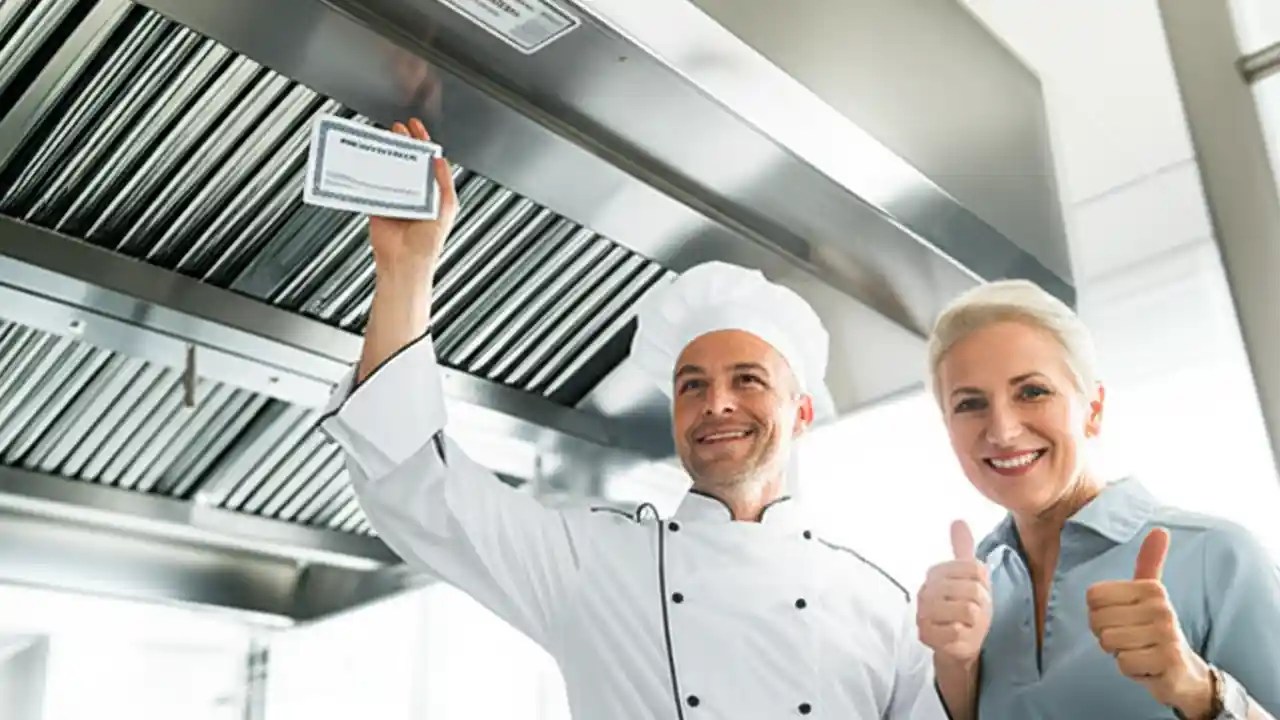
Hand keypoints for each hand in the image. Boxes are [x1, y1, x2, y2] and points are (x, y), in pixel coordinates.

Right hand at [368, 118, 459, 275]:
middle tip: (396, 128)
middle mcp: (412, 194)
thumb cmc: (428, 243)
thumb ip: (443, 182)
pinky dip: (368, 174)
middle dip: (402, 143)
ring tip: (383, 139)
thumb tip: (440, 158)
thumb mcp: (446, 207)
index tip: (416, 126)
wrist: (406, 263)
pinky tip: (367, 160)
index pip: (427, 161)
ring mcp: (394, 199)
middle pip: (406, 161)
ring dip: (385, 154)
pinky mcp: (377, 206)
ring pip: (388, 170)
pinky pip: (371, 187)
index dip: (423, 142)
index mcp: (430, 193)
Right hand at [917, 520, 992, 665]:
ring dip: (976, 621)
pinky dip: (966, 636)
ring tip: (968, 623)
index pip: (974, 568)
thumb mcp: (969, 577)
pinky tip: (960, 635)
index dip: (984, 584)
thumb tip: (958, 520)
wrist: (958, 642)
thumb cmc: (965, 607)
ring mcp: (923, 613)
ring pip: (968, 610)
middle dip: (981, 605)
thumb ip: (962, 549)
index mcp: (935, 574)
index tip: (977, 593)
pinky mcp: (926, 636)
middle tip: (974, 612)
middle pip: (973, 590)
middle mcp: (925, 591)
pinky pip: (959, 631)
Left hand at [1087, 528, 1213, 717]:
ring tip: (1139, 650)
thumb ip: (1149, 562)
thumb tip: (1161, 529)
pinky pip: (1123, 663)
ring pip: (1108, 642)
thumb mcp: (1150, 594)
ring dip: (1118, 652)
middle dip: (1106, 635)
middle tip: (1130, 639)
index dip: (1099, 613)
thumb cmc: (1155, 630)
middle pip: (1097, 620)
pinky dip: (1130, 669)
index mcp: (1151, 588)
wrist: (1184, 671)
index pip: (1093, 596)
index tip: (1123, 619)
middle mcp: (1162, 608)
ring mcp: (1166, 635)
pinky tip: (1147, 665)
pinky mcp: (1167, 661)